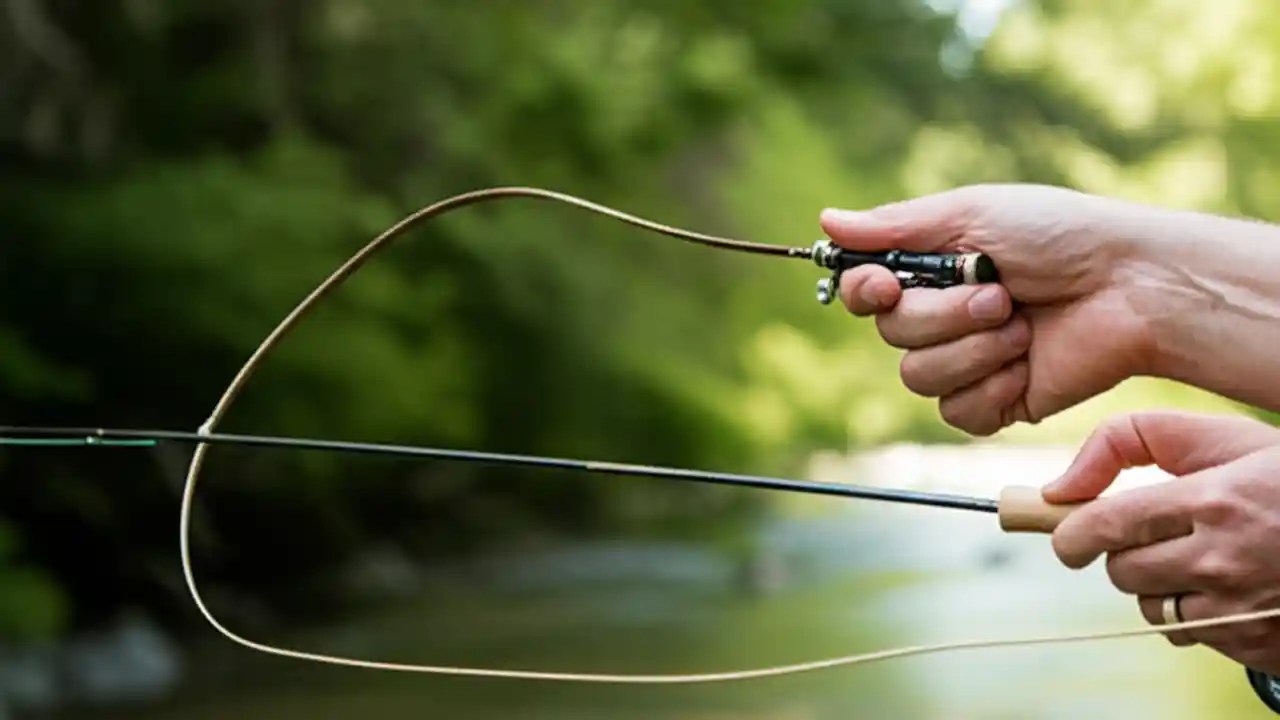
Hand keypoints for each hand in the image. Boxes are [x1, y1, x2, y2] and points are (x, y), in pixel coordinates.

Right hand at [819, 183, 1159, 434]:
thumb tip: (825, 221)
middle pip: (891, 336)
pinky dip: (993, 388)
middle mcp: (943, 316)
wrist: (1133, 288)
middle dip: (945, 316)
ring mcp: (968, 361)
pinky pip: (958, 413)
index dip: (865, 293)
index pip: (863, 292)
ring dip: (974, 350)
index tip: (886, 286)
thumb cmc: (1062, 236)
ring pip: (919, 378)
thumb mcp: (974, 214)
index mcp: (932, 269)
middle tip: (999, 295)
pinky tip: (1027, 365)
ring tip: (1022, 328)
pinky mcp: (997, 402)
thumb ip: (897, 226)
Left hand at [1046, 410, 1279, 673]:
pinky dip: (1194, 613)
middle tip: (1156, 535)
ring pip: (1151, 609)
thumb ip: (1128, 440)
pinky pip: (1188, 635)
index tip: (1065, 535)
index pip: (1106, 526)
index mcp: (1213, 500)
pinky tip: (1227, 585)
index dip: (1071, 533)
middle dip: (1125, 553)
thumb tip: (1059, 487)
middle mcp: (1224, 560)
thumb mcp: (1222, 436)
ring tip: (1200, 557)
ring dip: (1159, 586)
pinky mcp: (1255, 644)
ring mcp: (1241, 609)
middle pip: (1122, 572)